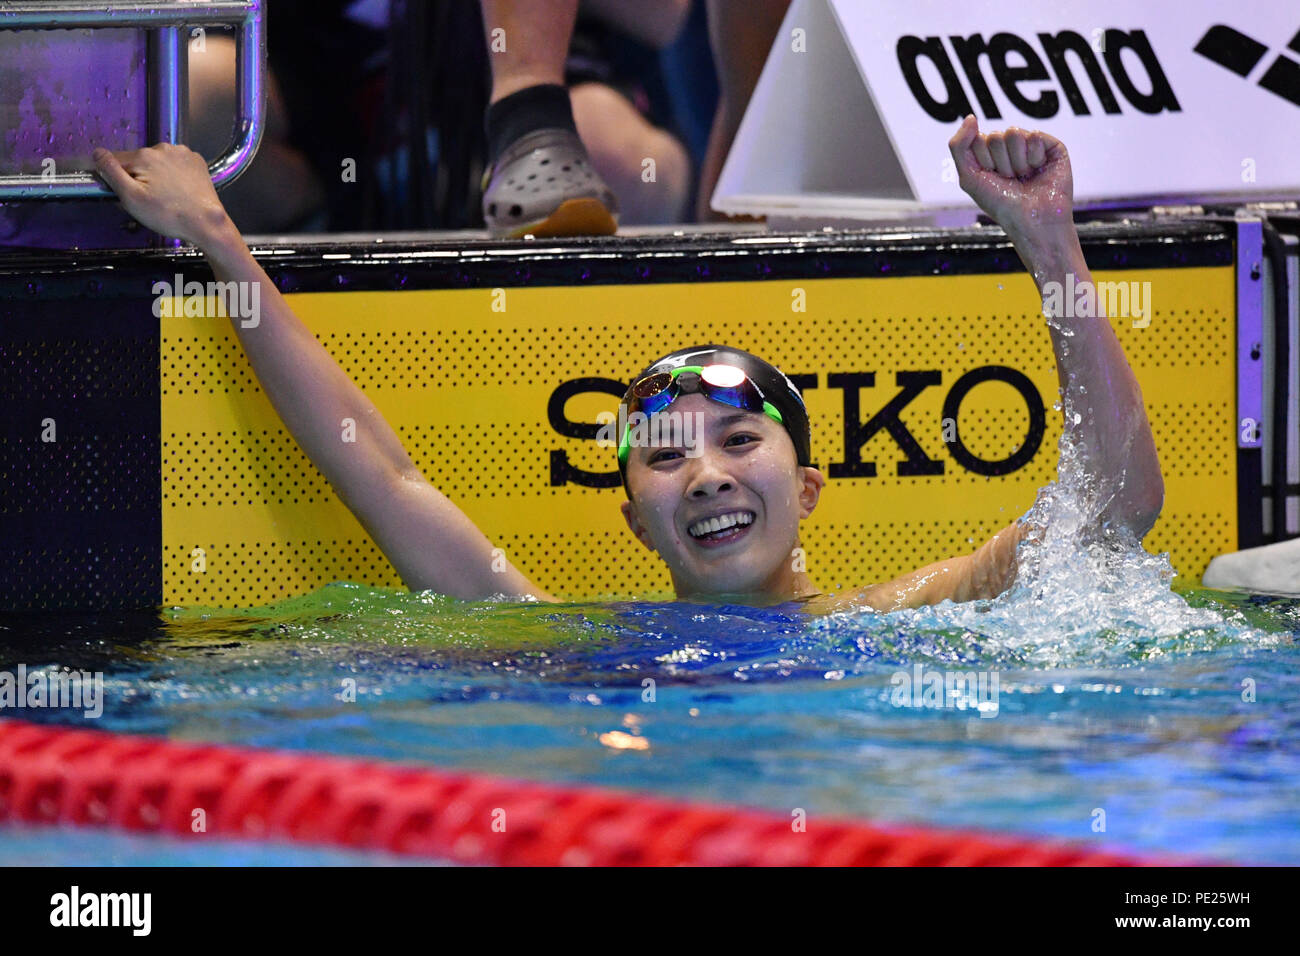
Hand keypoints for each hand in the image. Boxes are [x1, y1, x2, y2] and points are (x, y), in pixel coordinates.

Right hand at [92, 142, 233, 245]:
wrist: (206, 223)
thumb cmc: (168, 215)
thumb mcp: (131, 197)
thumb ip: (111, 172)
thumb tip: (97, 153)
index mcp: (144, 156)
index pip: (116, 161)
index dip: (117, 178)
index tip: (125, 193)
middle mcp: (163, 148)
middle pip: (138, 161)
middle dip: (138, 178)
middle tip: (149, 200)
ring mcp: (182, 153)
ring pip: (157, 162)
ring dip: (156, 175)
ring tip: (166, 197)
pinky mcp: (196, 161)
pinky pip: (175, 164)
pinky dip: (173, 174)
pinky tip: (178, 191)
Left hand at [947, 114, 1072, 242]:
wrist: (1032, 220)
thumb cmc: (1001, 203)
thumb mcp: (969, 177)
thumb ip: (959, 146)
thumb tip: (970, 117)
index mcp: (990, 153)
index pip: (978, 139)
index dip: (983, 162)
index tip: (992, 179)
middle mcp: (1011, 147)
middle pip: (996, 136)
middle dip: (1000, 163)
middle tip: (1011, 180)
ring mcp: (1031, 145)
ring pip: (1014, 133)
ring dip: (1016, 162)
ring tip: (1024, 177)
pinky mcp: (1052, 146)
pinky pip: (1035, 135)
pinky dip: (1034, 158)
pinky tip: (1039, 170)